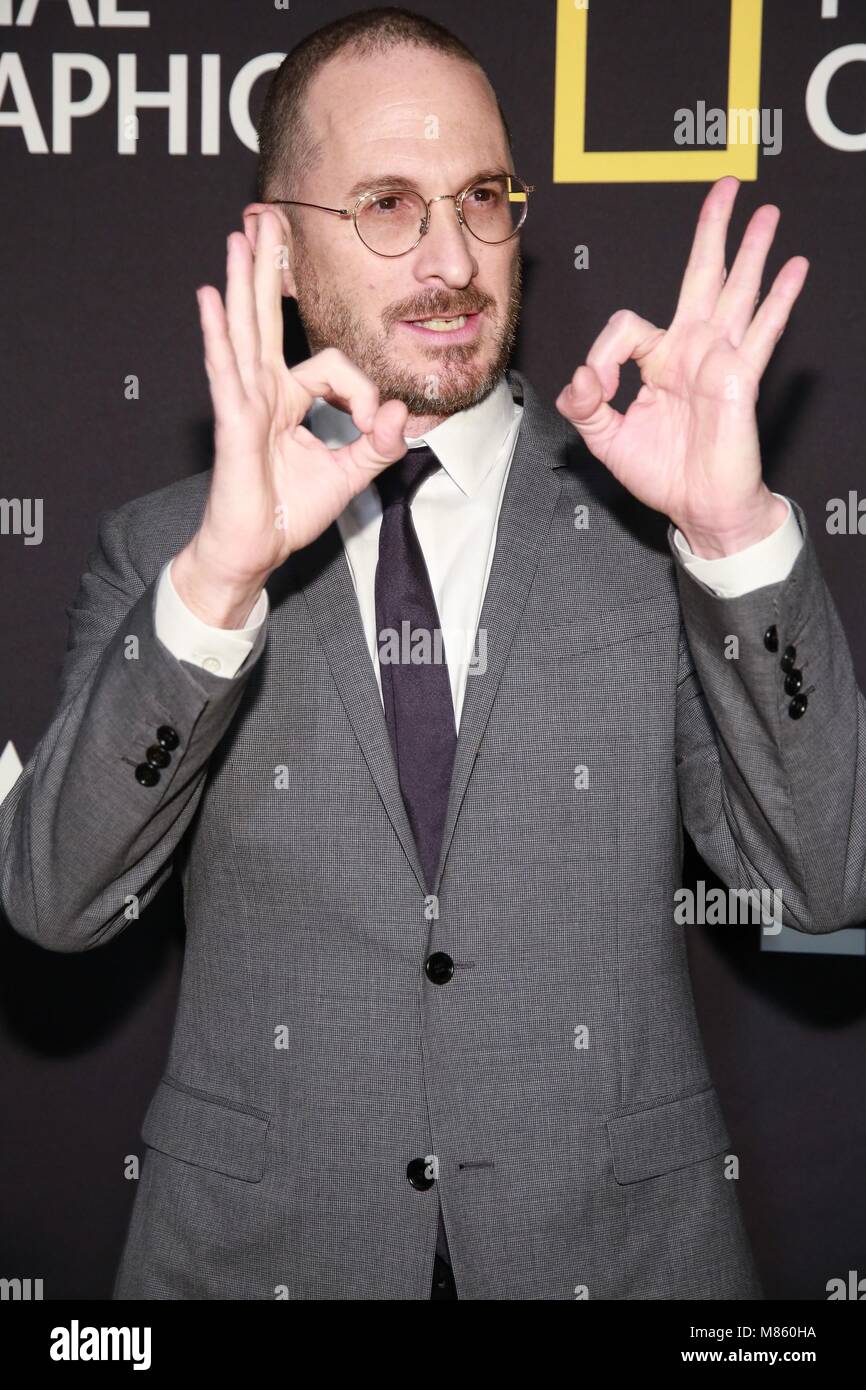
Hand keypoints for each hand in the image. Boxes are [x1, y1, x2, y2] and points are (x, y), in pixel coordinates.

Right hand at [173, 209, 408, 624]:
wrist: (254, 550)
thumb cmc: (288, 512)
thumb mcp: (349, 474)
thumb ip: (379, 445)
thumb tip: (404, 414)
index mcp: (287, 399)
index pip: (332, 367)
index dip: (362, 393)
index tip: (377, 426)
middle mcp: (262, 391)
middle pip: (266, 317)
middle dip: (268, 267)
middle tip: (266, 218)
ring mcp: (244, 402)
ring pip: (245, 330)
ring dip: (243, 281)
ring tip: (239, 238)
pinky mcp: (233, 423)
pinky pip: (226, 371)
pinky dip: (218, 334)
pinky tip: (209, 299)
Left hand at [555, 176, 808, 557]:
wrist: (699, 508)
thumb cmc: (662, 474)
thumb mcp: (606, 439)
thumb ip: (586, 405)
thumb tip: (581, 376)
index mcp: (658, 362)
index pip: (629, 325)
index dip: (605, 349)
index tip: (597, 384)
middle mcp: (691, 353)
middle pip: (701, 277)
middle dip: (713, 231)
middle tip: (726, 189)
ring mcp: (718, 361)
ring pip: (736, 293)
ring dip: (752, 251)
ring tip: (767, 213)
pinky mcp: (739, 379)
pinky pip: (760, 333)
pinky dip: (777, 300)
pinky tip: (794, 271)